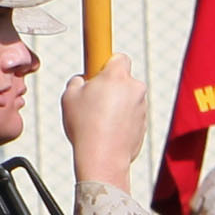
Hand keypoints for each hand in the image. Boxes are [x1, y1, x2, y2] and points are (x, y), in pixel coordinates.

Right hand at [61, 61, 151, 193]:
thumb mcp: (69, 96)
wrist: (103, 157)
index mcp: (117, 76)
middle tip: (93, 99)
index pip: (119, 57)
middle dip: (111, 86)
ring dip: (117, 104)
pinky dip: (122, 120)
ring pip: (128, 99)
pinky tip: (108, 131)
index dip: (107, 63)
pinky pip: (132, 116)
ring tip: (98, 120)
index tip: (99, 69)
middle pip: (123, 80)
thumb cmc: (85, 126)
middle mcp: (135, 88)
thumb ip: (77, 81)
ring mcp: (142, 107)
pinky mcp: (144, 124)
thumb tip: (82, 81)